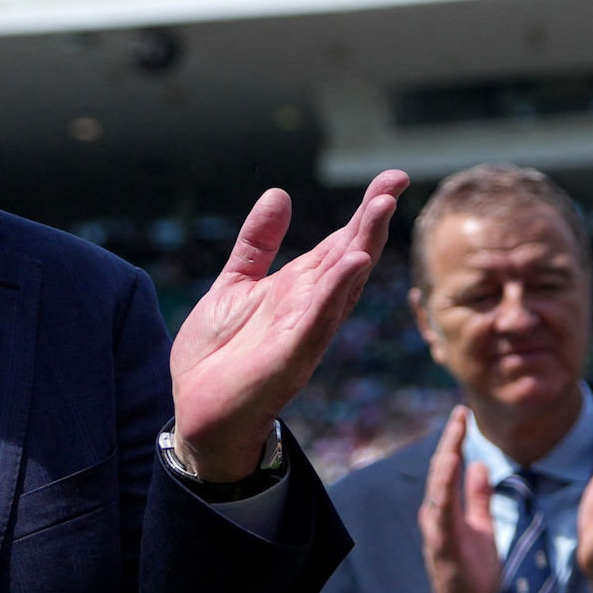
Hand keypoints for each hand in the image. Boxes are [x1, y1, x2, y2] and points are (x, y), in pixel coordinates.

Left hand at [168, 171, 407, 480]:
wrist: (197, 415)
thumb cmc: (218, 357)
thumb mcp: (234, 285)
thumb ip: (257, 243)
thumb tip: (279, 194)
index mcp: (299, 287)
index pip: (340, 241)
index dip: (366, 210)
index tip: (392, 178)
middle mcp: (311, 306)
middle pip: (350, 255)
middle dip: (372, 219)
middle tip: (395, 181)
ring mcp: (305, 331)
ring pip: (343, 283)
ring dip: (363, 246)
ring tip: (381, 208)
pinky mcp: (291, 358)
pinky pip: (319, 320)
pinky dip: (337, 291)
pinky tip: (354, 263)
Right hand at [418, 428, 499, 592]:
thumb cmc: (472, 569)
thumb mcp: (482, 525)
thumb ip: (479, 497)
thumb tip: (479, 464)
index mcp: (448, 509)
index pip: (450, 467)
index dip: (455, 440)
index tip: (463, 412)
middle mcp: (437, 516)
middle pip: (441, 472)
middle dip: (449, 442)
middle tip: (459, 414)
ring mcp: (437, 533)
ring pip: (437, 492)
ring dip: (444, 465)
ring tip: (453, 438)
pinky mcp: (442, 551)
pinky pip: (441, 520)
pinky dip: (443, 497)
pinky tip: (449, 478)